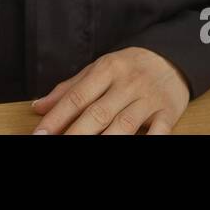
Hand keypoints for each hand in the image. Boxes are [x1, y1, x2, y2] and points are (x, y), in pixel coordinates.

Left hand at [30, 47, 189, 134]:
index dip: (56, 117)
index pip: (77, 97)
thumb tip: (39, 107)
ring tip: (86, 150)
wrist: (170, 58)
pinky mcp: (168, 111)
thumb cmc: (127, 68)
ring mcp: (148, 98)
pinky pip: (159, 130)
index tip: (40, 134)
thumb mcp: (97, 70)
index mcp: (106, 69)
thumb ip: (69, 89)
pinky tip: (134, 148)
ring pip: (124, 124)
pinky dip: (149, 140)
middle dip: (76, 133)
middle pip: (98, 113)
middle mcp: (127, 83)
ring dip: (106, 141)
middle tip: (57, 146)